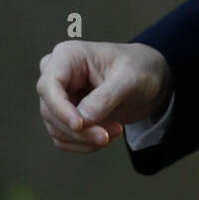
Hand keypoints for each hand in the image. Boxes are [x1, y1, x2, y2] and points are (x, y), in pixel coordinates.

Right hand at [36, 39, 171, 152]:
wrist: (149, 78)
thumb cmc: (139, 68)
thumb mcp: (129, 78)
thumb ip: (106, 97)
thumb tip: (83, 120)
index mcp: (68, 56)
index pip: (49, 85)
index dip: (60, 108)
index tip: (80, 125)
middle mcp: (58, 75)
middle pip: (50, 111)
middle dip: (78, 130)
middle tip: (107, 136)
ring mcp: (60, 97)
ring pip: (55, 128)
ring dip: (84, 139)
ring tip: (116, 131)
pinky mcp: (66, 115)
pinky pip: (63, 138)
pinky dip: (84, 144)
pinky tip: (107, 135)